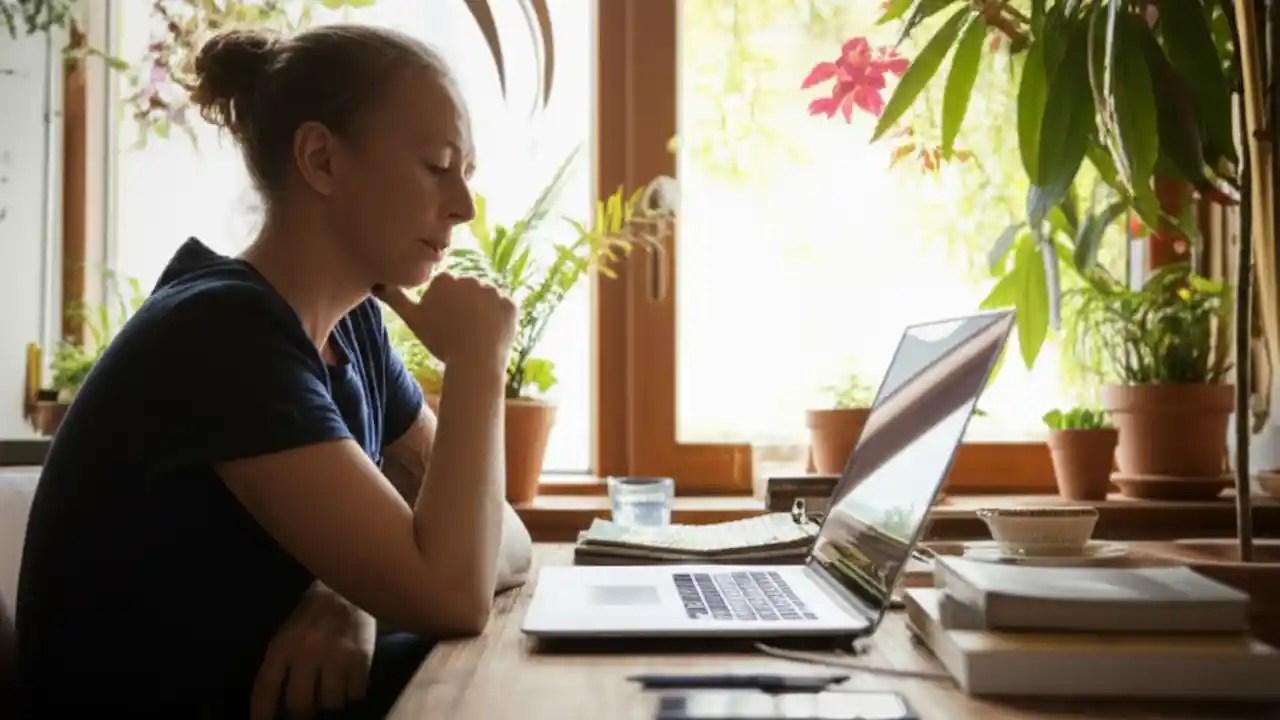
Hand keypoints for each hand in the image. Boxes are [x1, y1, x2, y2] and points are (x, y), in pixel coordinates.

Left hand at [251, 583, 375, 719]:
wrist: (349, 586)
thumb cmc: (314, 612)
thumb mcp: (289, 632)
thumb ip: (282, 662)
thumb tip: (278, 701)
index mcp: (284, 644)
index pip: (266, 686)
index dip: (262, 711)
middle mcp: (308, 651)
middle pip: (299, 703)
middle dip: (301, 712)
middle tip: (305, 710)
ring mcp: (336, 655)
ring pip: (330, 703)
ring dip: (329, 702)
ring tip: (330, 694)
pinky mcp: (361, 657)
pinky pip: (355, 693)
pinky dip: (352, 693)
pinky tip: (350, 683)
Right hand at [378, 273, 515, 365]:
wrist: (474, 360)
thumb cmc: (441, 341)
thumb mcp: (413, 320)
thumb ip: (396, 299)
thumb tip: (377, 284)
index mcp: (446, 280)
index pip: (446, 289)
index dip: (445, 308)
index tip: (445, 324)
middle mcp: (470, 279)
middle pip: (467, 292)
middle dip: (466, 307)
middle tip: (461, 331)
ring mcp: (493, 291)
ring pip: (486, 300)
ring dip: (483, 313)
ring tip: (476, 334)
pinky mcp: (511, 303)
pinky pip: (504, 310)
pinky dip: (499, 321)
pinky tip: (490, 334)